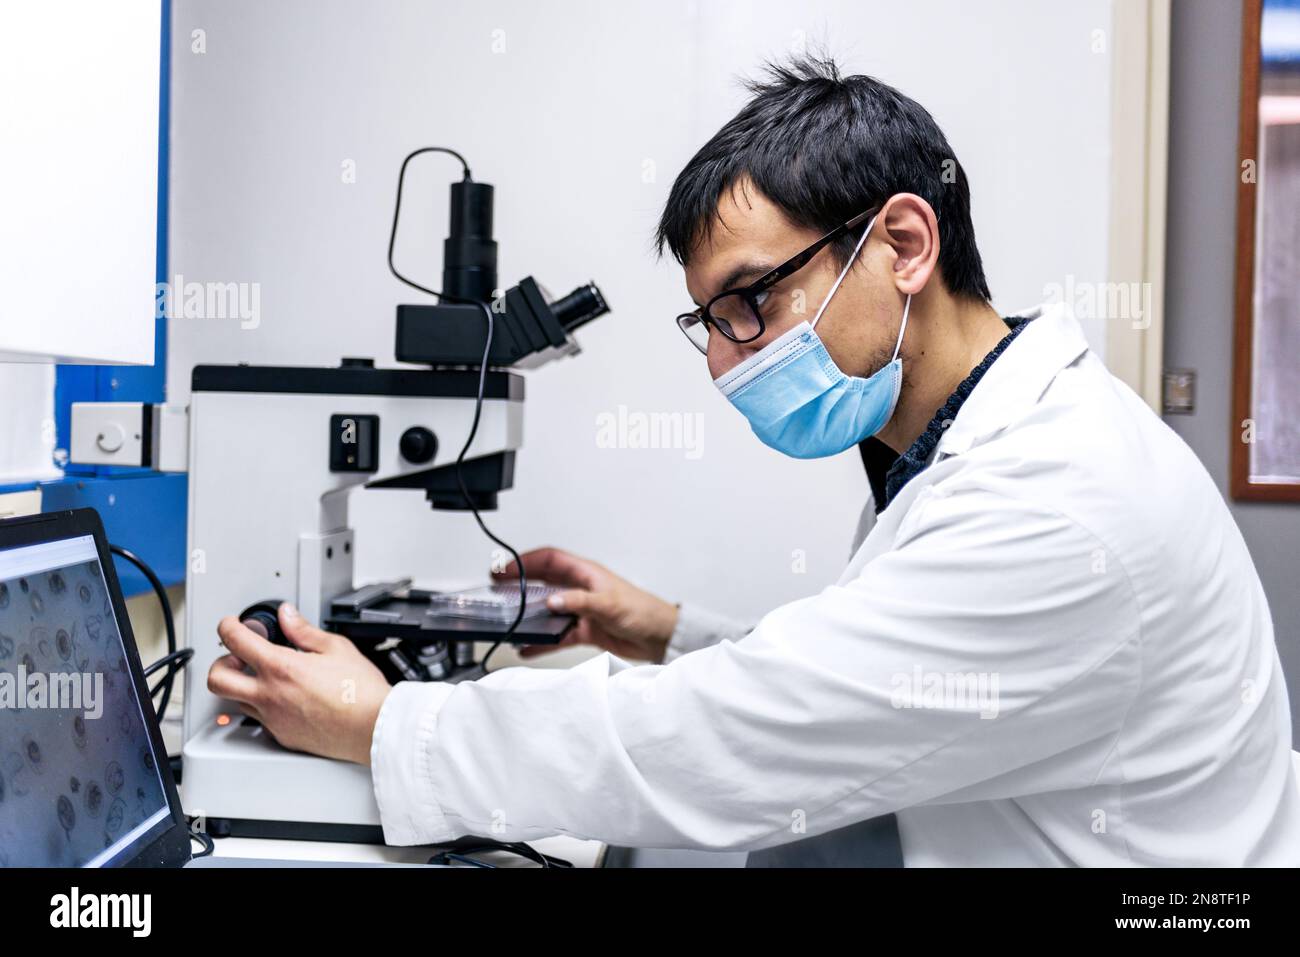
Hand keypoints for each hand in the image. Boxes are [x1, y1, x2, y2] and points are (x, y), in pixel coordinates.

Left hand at [207, 603, 391, 764]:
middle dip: (221, 663)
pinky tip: (285, 699)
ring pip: (235, 702)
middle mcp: (269, 695)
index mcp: (281, 668)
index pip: (235, 640)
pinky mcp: (281, 736)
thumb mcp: (336, 647)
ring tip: (264, 678)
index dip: (228, 627)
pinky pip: (260, 719)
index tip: (233, 625)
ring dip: (242, 686)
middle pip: (217, 679)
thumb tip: (288, 616)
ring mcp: (273, 719)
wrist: (373, 727)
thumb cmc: (361, 692)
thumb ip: (304, 631)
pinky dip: (265, 706)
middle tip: (237, 657)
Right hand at [492, 547, 678, 662]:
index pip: (549, 560)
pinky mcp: (584, 629)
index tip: (504, 569)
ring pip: (547, 609)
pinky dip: (542, 641)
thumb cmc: (642, 611)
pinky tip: (529, 648)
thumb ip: (579, 601)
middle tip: (496, 589)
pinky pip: (557, 634)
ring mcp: (580, 609)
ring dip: (529, 614)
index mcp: (585, 573)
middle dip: (519, 584)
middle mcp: (580, 589)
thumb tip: (551, 600)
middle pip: (542, 582)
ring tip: (508, 619)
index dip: (525, 561)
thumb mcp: (609, 603)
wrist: (660, 636)